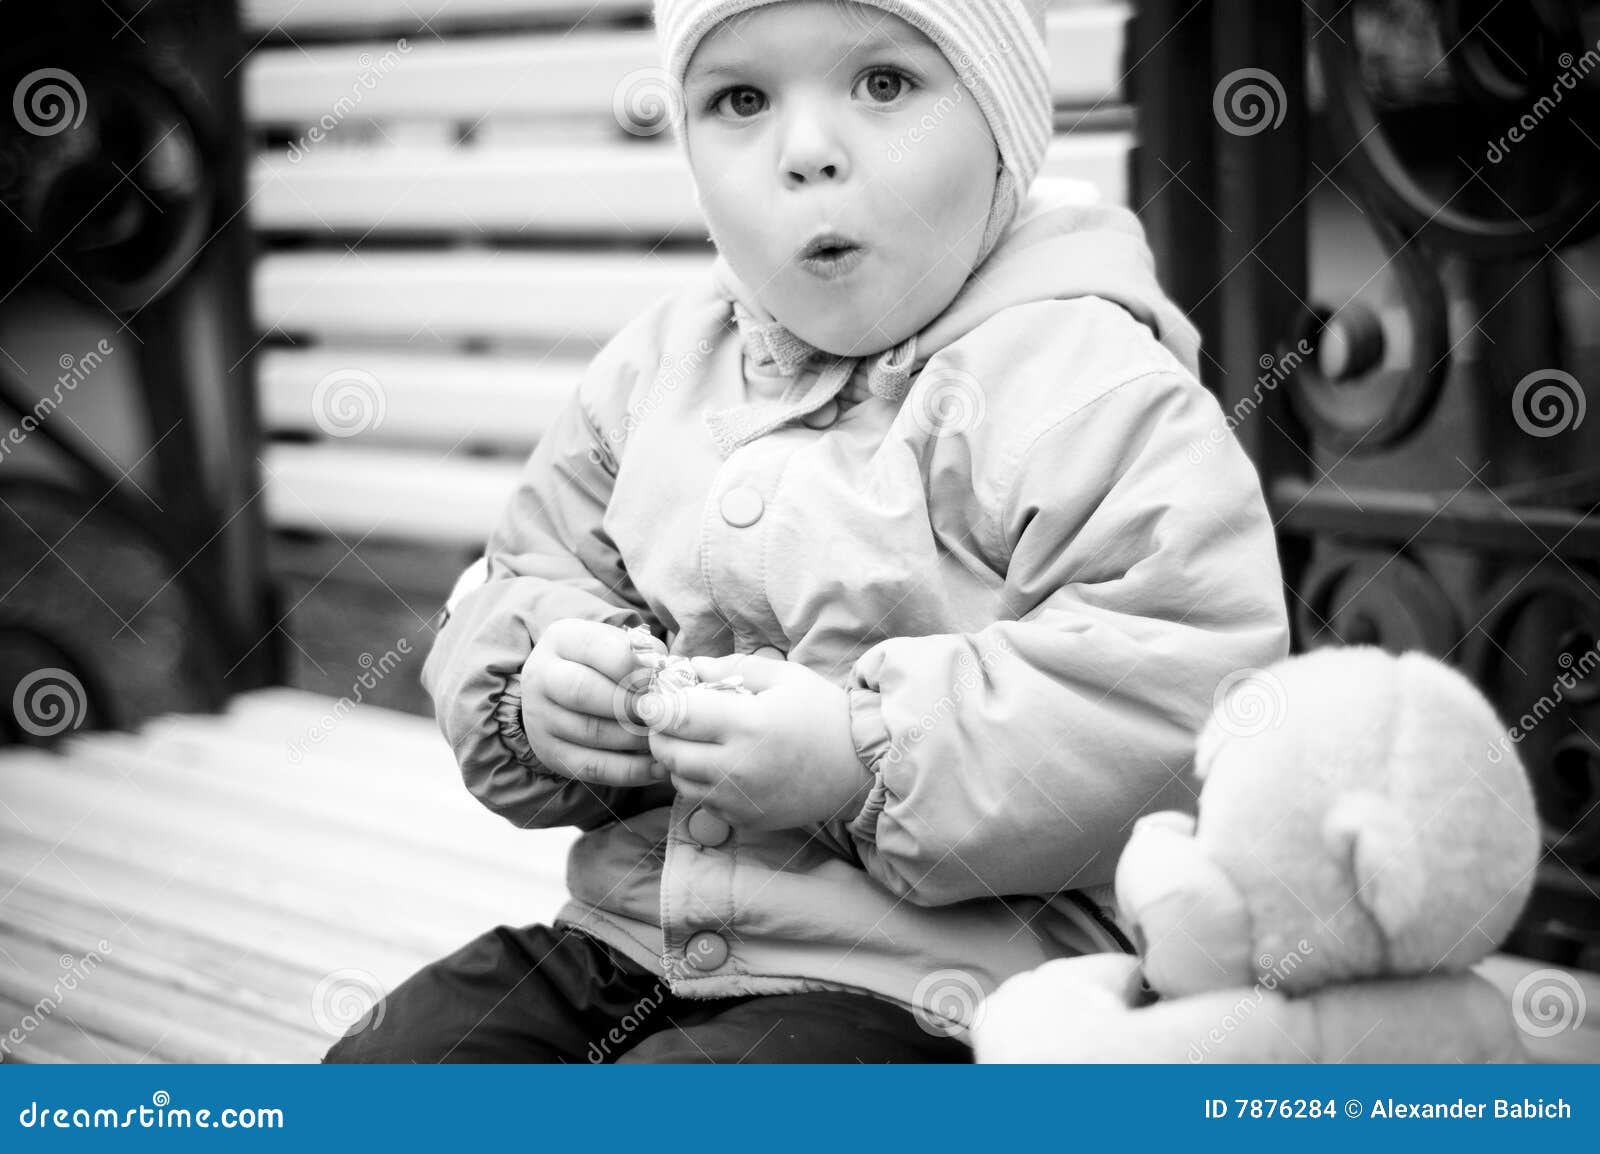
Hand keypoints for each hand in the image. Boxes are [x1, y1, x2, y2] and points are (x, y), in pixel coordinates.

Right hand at [520, 619, 661, 787]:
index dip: (634, 665)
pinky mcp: (550, 753)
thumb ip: (641, 651)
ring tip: (665, 738)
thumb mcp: (615, 644)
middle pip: (584, 691)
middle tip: (661, 711)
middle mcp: (541, 676)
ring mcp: (540, 718)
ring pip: (591, 732)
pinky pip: (593, 767)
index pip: (596, 648)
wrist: (558, 691)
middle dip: (631, 704)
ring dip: (636, 739)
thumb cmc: (602, 663)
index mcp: (561, 639)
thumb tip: (668, 674)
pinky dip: (631, 771)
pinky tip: (658, 768)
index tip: (660, 678)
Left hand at [643, 654, 872, 829]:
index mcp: (745, 723)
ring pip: (679, 780)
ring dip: (678, 759)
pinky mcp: (745, 820)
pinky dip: (701, 784)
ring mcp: (739, 799)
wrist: (861, 767)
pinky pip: (702, 802)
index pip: (673, 715)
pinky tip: (722, 767)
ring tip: (699, 741)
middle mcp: (736, 766)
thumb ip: (734, 667)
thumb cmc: (823, 714)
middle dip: (661, 731)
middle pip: (668, 751)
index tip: (658, 697)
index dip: (657, 704)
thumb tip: (692, 667)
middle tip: (673, 717)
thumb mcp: (784, 676)